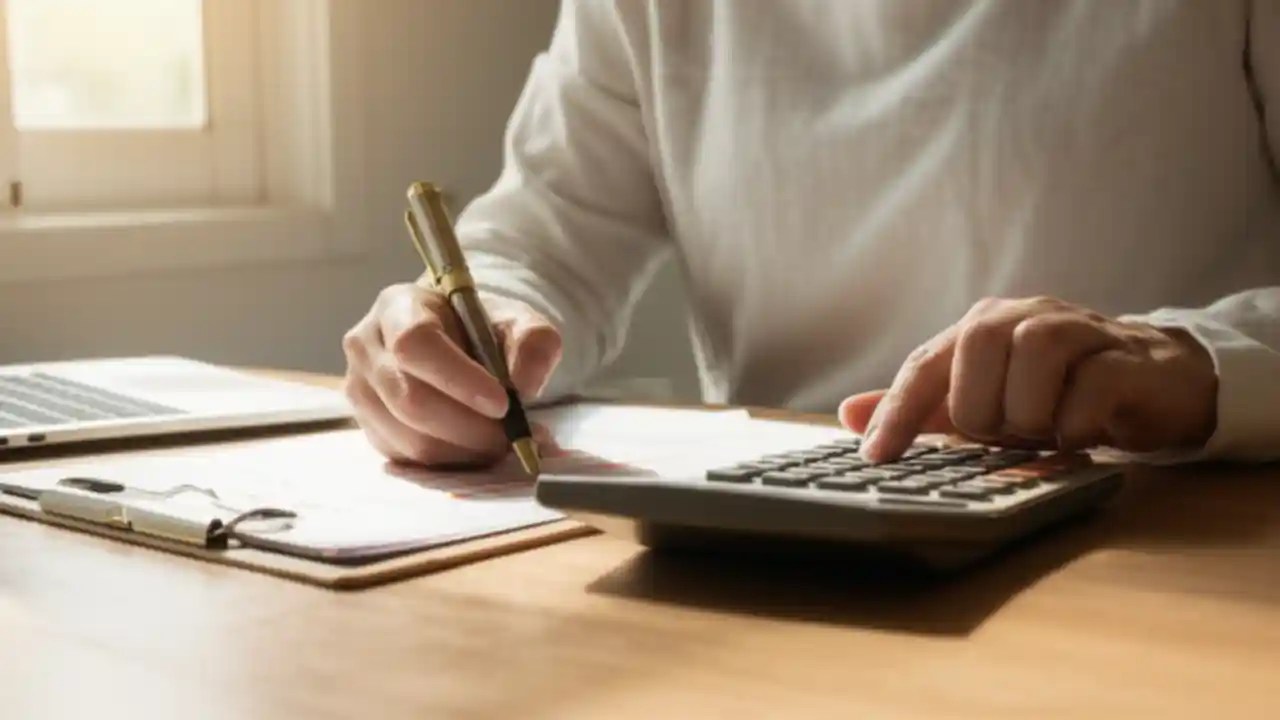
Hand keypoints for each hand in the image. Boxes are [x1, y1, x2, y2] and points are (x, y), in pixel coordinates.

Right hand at [341, 282, 561, 465]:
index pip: (415, 344)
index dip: (458, 379)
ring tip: (501, 443)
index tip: (503, 404)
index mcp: (399, 306)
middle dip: (468, 427)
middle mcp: (366, 347)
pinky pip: (407, 460)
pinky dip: (450, 463)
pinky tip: (476, 449)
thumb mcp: (519, 322)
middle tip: (512, 436)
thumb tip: (524, 385)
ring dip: (464, 451)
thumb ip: (534, 343)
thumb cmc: (483, 329)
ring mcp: (360, 391)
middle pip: (409, 399)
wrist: (456, 343)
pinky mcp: (368, 428)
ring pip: (410, 439)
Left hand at [839, 296, 1217, 462]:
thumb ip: (920, 409)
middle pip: (977, 342)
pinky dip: (1075, 421)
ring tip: (1040, 433)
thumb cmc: (1055, 392)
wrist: (1151, 382)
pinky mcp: (1128, 358)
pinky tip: (1076, 436)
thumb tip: (848, 415)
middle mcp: (1028, 316)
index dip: (896, 410)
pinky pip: (1093, 382)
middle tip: (999, 436)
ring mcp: (1082, 330)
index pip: (926, 362)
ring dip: (1028, 410)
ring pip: (1035, 352)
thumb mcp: (982, 403)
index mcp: (984, 326)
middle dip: (978, 405)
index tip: (874, 456)